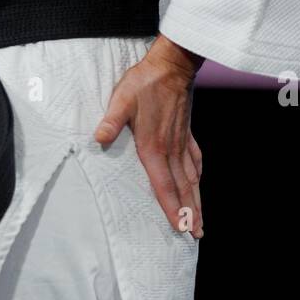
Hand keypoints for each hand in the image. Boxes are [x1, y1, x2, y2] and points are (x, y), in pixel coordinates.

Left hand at [94, 34, 204, 235]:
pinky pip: (195, 158)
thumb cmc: (145, 81)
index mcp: (154, 146)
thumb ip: (111, 121)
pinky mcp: (186, 130)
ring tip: (202, 220)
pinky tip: (199, 181)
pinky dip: (198, 174)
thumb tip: (98, 139)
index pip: (163, 185)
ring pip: (192, 177)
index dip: (172, 208)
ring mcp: (181, 140)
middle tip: (197, 235)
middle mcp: (171, 148)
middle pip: (183, 187)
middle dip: (190, 213)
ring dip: (197, 200)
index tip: (180, 228)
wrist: (172, 64)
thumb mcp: (122, 99)